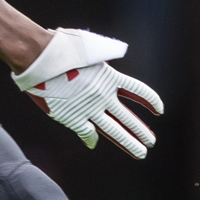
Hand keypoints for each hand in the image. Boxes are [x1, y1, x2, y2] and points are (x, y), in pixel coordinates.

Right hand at [11, 29, 163, 158]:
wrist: (39, 58)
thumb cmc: (63, 47)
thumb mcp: (92, 47)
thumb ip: (106, 54)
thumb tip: (113, 57)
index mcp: (111, 77)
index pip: (139, 92)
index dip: (151, 101)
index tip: (160, 111)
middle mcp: (103, 95)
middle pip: (128, 118)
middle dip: (141, 131)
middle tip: (151, 143)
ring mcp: (89, 108)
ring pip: (113, 131)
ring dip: (128, 142)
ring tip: (141, 153)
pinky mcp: (72, 116)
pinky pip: (85, 132)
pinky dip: (90, 139)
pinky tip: (93, 144)